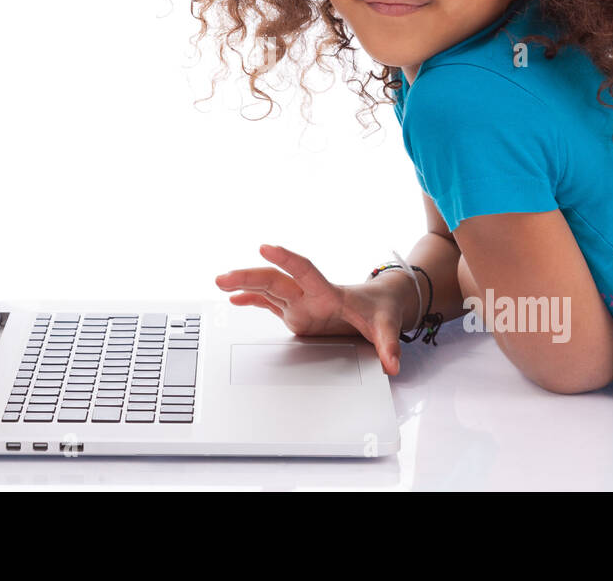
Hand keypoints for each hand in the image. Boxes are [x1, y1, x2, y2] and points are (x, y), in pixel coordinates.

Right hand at [214, 243, 407, 374]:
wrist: (378, 303)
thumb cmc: (381, 309)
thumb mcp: (388, 325)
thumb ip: (389, 344)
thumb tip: (392, 364)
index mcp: (329, 293)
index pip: (305, 271)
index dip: (286, 259)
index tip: (266, 248)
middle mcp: (309, 295)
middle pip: (275, 280)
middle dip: (249, 276)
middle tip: (224, 278)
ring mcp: (300, 303)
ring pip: (267, 288)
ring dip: (243, 285)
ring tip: (220, 282)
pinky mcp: (295, 311)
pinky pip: (269, 302)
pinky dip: (251, 299)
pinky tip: (234, 299)